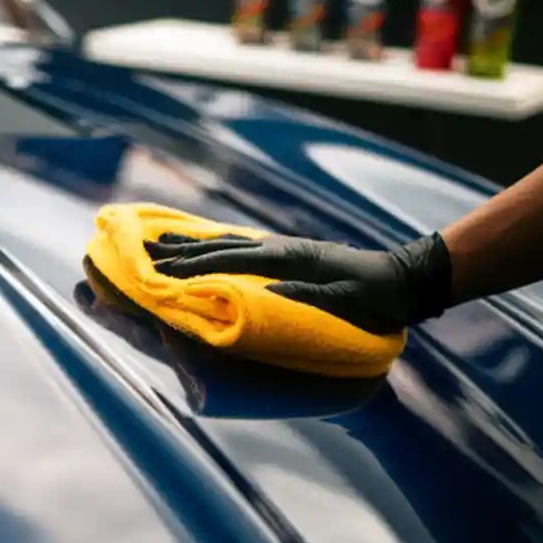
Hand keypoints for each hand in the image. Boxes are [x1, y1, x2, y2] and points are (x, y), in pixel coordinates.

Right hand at [145, 232, 452, 333]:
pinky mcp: (286, 257)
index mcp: (288, 259)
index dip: (192, 266)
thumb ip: (309, 294)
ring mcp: (282, 250)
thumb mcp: (345, 299)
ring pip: (226, 244)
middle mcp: (279, 249)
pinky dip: (213, 247)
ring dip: (191, 245)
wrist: (402, 280)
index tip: (158, 270)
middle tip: (140, 254)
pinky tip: (201, 247)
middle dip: (178, 253)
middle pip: (218, 247)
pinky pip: (239, 249)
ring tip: (158, 243)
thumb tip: (269, 290)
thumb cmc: (375, 299)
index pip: (229, 261)